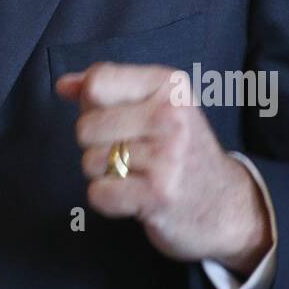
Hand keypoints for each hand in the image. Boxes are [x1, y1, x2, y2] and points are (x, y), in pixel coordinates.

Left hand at [55, 62, 273, 273]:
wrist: (225, 206)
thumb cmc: (179, 151)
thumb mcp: (154, 106)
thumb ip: (106, 90)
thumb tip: (63, 85)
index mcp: (168, 85)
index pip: (97, 82)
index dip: (91, 105)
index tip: (116, 118)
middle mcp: (171, 115)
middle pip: (85, 126)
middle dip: (96, 145)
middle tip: (132, 154)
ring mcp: (167, 156)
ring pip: (90, 161)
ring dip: (105, 174)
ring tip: (137, 174)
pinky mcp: (159, 195)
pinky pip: (98, 194)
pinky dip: (108, 200)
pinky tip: (135, 196)